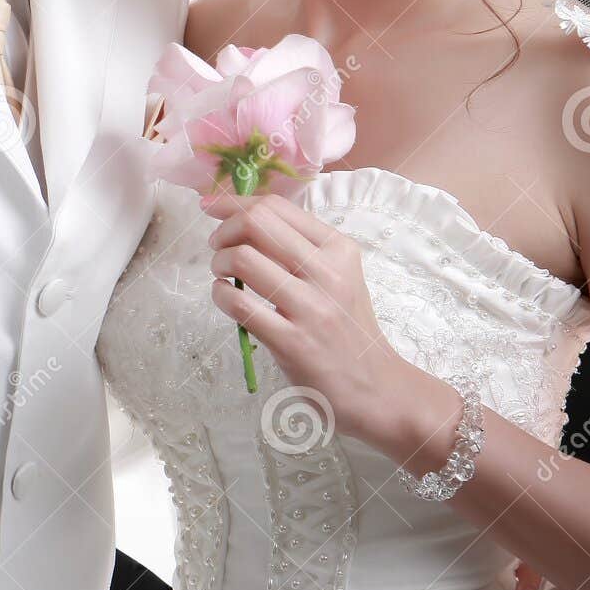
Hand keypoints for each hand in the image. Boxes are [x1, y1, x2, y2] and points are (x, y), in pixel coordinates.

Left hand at [205, 190, 411, 443]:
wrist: (376, 387)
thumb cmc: (349, 328)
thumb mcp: (339, 275)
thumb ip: (300, 247)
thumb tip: (244, 218)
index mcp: (338, 248)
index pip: (277, 206)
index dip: (235, 202)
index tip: (213, 207)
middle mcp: (327, 271)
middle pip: (257, 223)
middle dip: (224, 229)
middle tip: (217, 245)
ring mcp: (310, 307)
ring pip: (243, 259)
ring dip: (219, 261)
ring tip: (221, 273)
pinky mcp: (292, 342)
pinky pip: (239, 304)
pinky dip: (220, 294)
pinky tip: (224, 296)